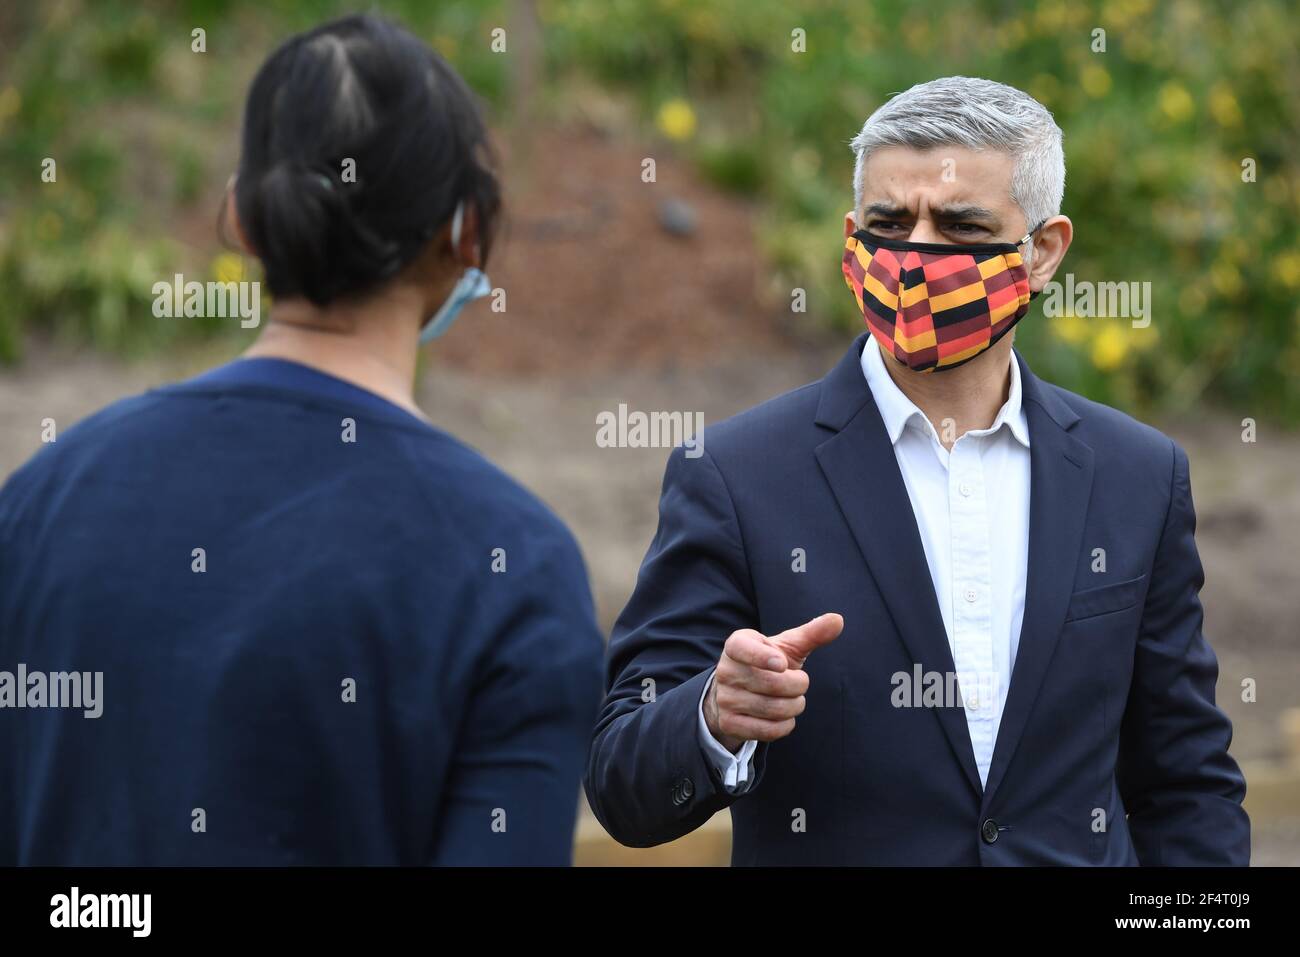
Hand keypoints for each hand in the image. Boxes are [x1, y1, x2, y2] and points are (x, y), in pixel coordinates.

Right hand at [704, 613, 843, 751]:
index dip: (762, 656)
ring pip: (772, 708)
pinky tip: (786, 717)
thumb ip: (811, 634)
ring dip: (794, 706)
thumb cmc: (770, 664)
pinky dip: (785, 725)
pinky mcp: (729, 723)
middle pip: (771, 683)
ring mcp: (725, 699)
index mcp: (737, 645)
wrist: (739, 693)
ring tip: (794, 700)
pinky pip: (766, 730)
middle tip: (800, 683)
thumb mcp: (787, 647)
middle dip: (798, 686)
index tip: (783, 664)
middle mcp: (726, 671)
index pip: (742, 648)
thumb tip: (838, 619)